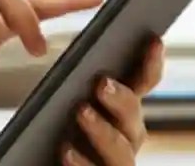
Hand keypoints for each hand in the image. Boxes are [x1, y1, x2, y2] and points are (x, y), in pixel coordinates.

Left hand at [62, 36, 165, 164]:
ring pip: (121, 150)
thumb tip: (71, 43)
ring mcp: (115, 161)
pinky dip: (82, 164)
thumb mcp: (65, 96)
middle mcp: (127, 135)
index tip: (153, 40)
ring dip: (103, 130)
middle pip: (133, 116)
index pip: (144, 82)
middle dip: (121, 98)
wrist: (41, 159)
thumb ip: (74, 75)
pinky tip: (66, 150)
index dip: (151, 63)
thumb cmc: (55, 127)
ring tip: (81, 111)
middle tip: (101, 82)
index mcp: (122, 108)